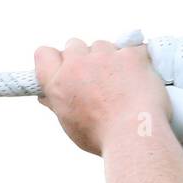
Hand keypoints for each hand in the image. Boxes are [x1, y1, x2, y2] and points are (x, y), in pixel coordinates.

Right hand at [34, 35, 171, 155]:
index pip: (44, 54)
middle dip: (84, 57)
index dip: (55, 58)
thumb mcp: (70, 124)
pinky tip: (139, 77)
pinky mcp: (129, 54)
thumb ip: (57, 104)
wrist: (133, 136)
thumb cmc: (102, 137)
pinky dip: (135, 59)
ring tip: (121, 83)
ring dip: (109, 57)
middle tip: (97, 78)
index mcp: (59, 83)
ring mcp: (104, 56)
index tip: (65, 66)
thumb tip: (45, 97)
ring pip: (102, 45)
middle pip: (74, 45)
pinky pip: (132, 47)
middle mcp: (77, 65)